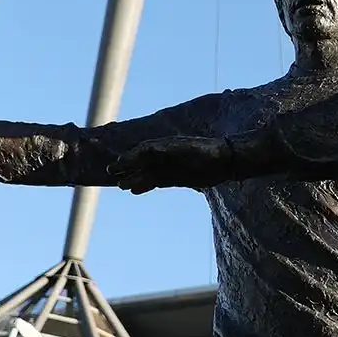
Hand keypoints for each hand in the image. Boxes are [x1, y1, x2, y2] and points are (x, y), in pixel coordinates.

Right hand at [109, 135, 232, 193]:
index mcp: (165, 146)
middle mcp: (165, 156)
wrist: (225, 161)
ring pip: (146, 173)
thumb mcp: (183, 150)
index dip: (129, 157)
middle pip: (141, 161)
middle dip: (126, 167)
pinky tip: (134, 190)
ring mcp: (170, 167)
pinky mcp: (176, 178)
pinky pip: (156, 182)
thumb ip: (164, 150)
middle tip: (111, 173)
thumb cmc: (205, 152)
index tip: (117, 165)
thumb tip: (144, 151)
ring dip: (133, 178)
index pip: (141, 150)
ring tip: (121, 186)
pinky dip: (144, 185)